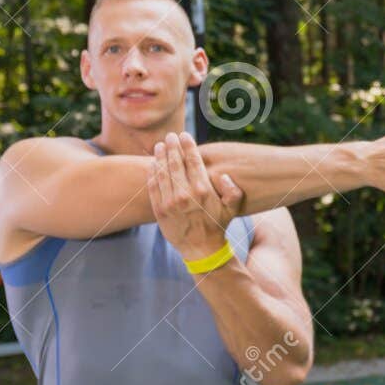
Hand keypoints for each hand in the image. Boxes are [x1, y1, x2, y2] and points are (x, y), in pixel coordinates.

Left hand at [148, 132, 244, 263]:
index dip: (188, 146)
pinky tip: (153, 163)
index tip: (184, 135)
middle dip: (172, 146)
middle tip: (170, 136)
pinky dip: (152, 172)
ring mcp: (169, 202)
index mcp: (203, 191)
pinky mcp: (159, 210)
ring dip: (160, 156)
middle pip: (176, 163)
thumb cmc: (217, 226)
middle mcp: (185, 195)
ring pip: (162, 172)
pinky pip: (153, 186)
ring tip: (160, 145)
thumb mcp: (232, 209)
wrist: (201, 249)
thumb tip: (223, 175)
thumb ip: (232, 191)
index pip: (193, 161)